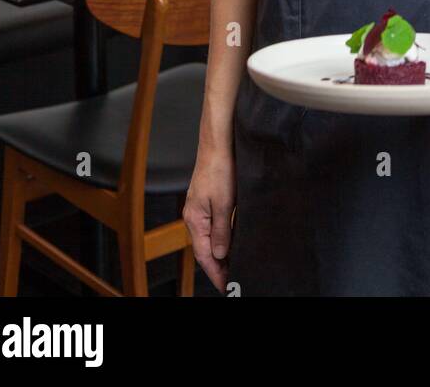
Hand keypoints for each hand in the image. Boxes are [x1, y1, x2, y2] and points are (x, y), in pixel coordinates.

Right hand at [183, 146, 236, 293]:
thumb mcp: (224, 203)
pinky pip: (214, 225)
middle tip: (234, 281)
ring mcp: (200, 207)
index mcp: (195, 219)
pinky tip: (233, 240)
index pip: (204, 256)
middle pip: (206, 249)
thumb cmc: (220, 167)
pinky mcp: (208, 199)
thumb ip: (222, 230)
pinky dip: (222, 237)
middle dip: (219, 267)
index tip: (227, 287)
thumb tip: (220, 254)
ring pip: (210, 238)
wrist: (219, 141)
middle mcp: (194, 216)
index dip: (216, 273)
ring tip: (235, 266)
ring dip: (221, 253)